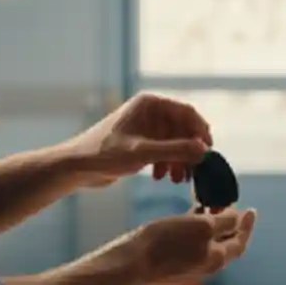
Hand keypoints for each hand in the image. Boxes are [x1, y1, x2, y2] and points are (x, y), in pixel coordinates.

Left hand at [66, 92, 213, 187]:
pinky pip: (164, 151)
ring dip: (179, 161)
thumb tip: (205, 150)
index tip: (208, 152)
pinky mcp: (142, 142)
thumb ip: (175, 150)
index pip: (187, 113)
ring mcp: (146, 127)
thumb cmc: (105, 154)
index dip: (201, 132)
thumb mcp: (143, 153)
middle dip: (189, 151)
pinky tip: (161, 178)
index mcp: (151, 104)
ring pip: (175, 142)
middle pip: (183, 129)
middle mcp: (150, 112)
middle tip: (194, 172)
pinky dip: (167, 164)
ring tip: (177, 180)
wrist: (77, 167)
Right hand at [137, 208, 257, 284]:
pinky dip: (196, 228)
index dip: (247, 225)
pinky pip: (192, 243)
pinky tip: (189, 214)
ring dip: (213, 224)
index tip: (250, 209)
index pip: (240, 242)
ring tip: (210, 204)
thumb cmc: (166, 243)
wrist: (130, 263)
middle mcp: (206, 266)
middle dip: (229, 223)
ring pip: (208, 242)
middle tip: (228, 205)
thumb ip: (224, 222)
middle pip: (226, 243)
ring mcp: (188, 266)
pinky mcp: (172, 263)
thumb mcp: (202, 226)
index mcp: (217, 259)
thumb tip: (237, 217)